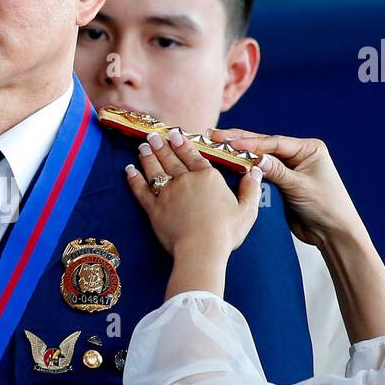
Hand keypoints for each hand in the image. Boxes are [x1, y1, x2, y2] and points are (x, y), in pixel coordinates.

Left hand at [127, 130, 263, 263]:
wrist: (201, 250)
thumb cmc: (226, 232)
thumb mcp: (247, 210)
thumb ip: (251, 189)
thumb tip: (256, 171)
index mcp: (208, 178)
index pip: (193, 155)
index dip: (183, 143)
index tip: (175, 134)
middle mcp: (185, 181)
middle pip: (171, 159)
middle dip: (161, 145)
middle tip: (154, 136)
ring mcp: (168, 194)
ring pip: (155, 170)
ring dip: (148, 156)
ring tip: (143, 146)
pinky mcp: (154, 209)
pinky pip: (141, 190)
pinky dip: (134, 179)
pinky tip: (129, 170)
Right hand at [210, 127, 362, 247]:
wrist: (331, 232)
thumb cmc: (326, 207)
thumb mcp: (300, 187)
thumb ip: (278, 172)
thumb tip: (255, 158)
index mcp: (308, 149)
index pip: (274, 142)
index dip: (251, 142)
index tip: (229, 142)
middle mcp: (297, 155)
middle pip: (263, 145)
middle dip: (239, 141)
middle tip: (214, 136)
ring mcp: (287, 168)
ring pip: (258, 158)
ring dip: (237, 154)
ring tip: (214, 145)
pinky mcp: (279, 183)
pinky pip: (258, 173)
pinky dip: (242, 169)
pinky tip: (225, 164)